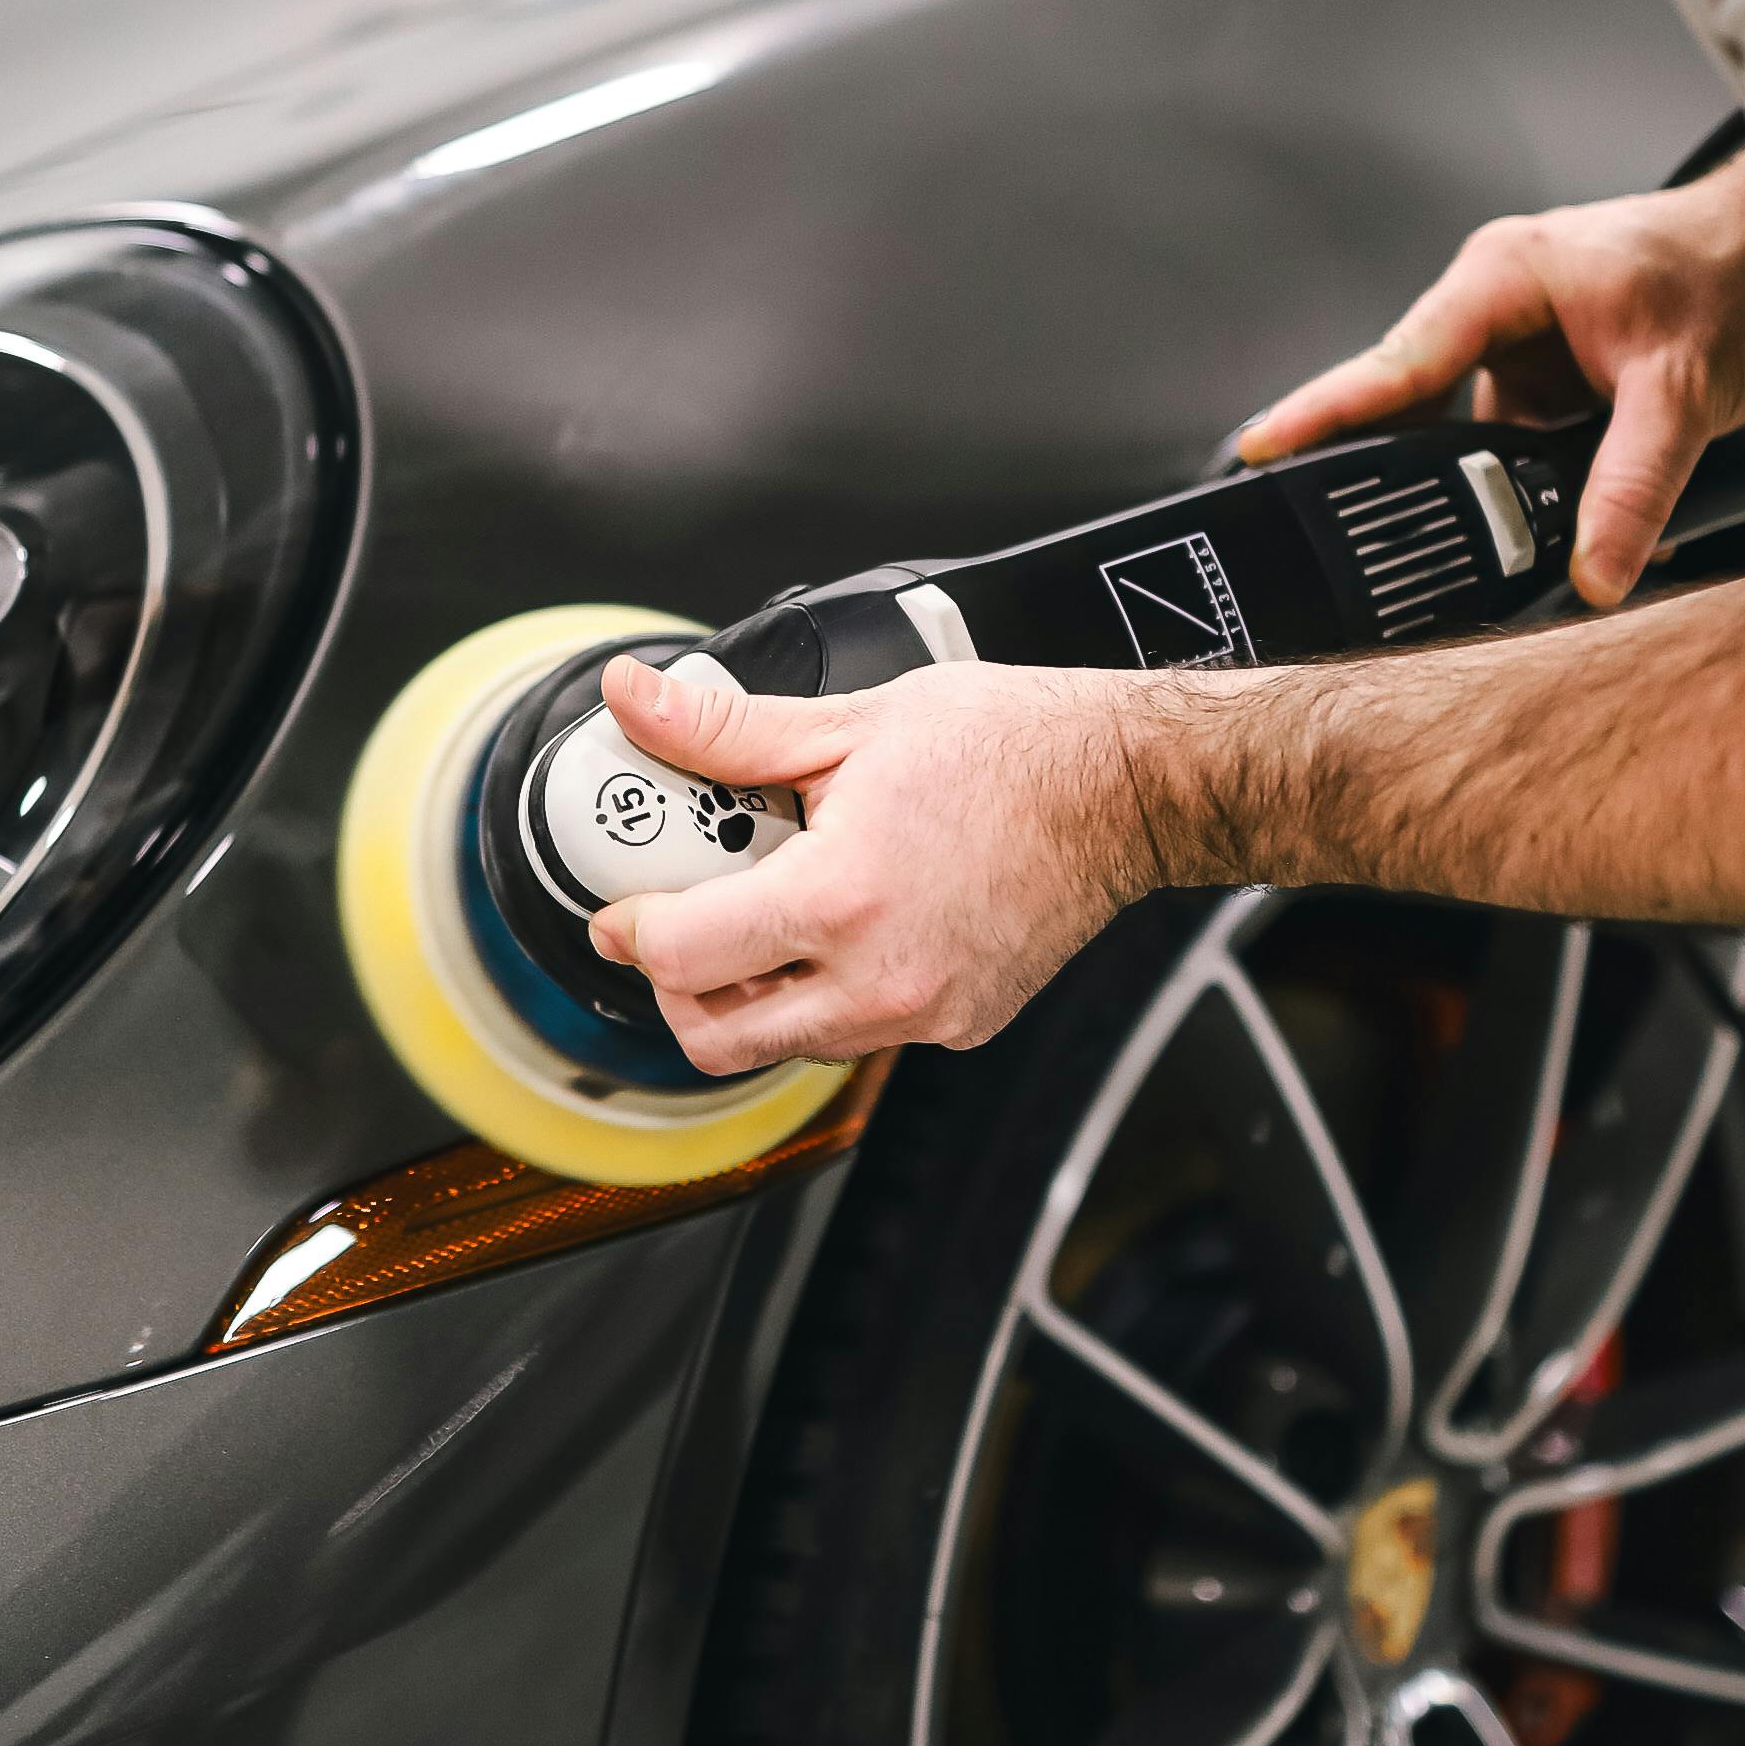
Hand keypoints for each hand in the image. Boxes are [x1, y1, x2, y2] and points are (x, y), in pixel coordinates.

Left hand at [583, 647, 1159, 1073]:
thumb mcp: (850, 721)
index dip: (632, 931)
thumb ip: (724, 728)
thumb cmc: (1007, 748)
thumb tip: (635, 699)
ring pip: (789, 1046)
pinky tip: (842, 928)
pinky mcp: (959, 1026)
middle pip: (719, 1040)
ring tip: (767, 916)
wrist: (1120, 789)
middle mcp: (881, 979)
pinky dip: (828, 996)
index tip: (624, 908)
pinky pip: (860, 1034)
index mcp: (841, 900)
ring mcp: (924, 1014)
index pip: (684, 958)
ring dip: (753, 997)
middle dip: (678, 989)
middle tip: (680, 927)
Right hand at [1233, 141, 1744, 607]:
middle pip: (1414, 407)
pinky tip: (1559, 522)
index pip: (1391, 361)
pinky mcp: (1550, 377)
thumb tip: (1595, 571)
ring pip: (1470, 437)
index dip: (1319, 413)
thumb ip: (1634, 484)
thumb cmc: (1734, 272)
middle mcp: (1497, 307)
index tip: (1258, 452)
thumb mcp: (1685, 390)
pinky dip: (1534, 484)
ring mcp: (1522, 345)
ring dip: (1490, 487)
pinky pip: (1516, 442)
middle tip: (1367, 545)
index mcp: (1502, 280)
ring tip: (1500, 538)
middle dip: (1406, 478)